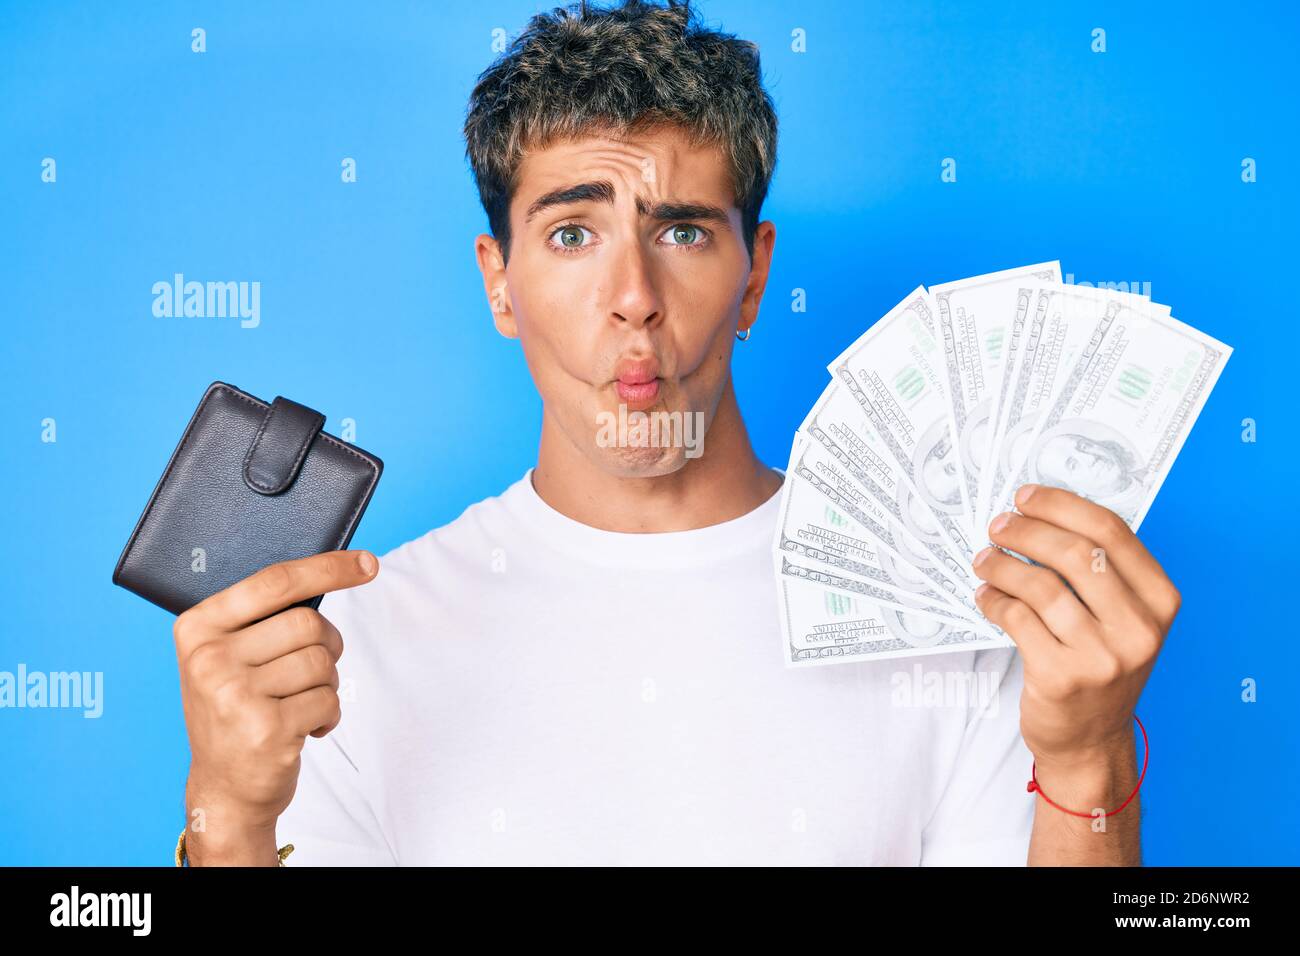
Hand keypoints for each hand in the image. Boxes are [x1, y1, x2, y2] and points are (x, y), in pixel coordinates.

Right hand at [174, 550, 378, 863]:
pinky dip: (329, 714)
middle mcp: (209, 658)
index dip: (327, 568)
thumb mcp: (229, 657)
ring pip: (322, 662)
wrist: (224, 789)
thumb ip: (263, 618)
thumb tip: (337, 570)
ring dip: (327, 684)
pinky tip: (305, 729)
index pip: (275, 581)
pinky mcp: (265, 728)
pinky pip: (329, 699)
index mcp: (198, 627)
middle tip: (315, 672)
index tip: (367, 563)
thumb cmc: (237, 710)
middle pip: (308, 623)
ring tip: (300, 704)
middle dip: (328, 645)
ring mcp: (234, 694)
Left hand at [972, 484, 1179, 767]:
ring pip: (1041, 586)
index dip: (1061, 505)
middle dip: (1028, 531)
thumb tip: (1038, 513)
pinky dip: (994, 599)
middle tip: (998, 526)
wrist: (1091, 740)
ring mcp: (1103, 656)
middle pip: (1076, 553)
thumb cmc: (1099, 666)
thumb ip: (1098, 570)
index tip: (1026, 497)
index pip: (1111, 532)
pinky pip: (1017, 619)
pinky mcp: (1062, 677)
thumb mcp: (1120, 618)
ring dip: (1003, 565)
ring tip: (984, 560)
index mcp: (1160, 601)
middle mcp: (1139, 629)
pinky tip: (986, 595)